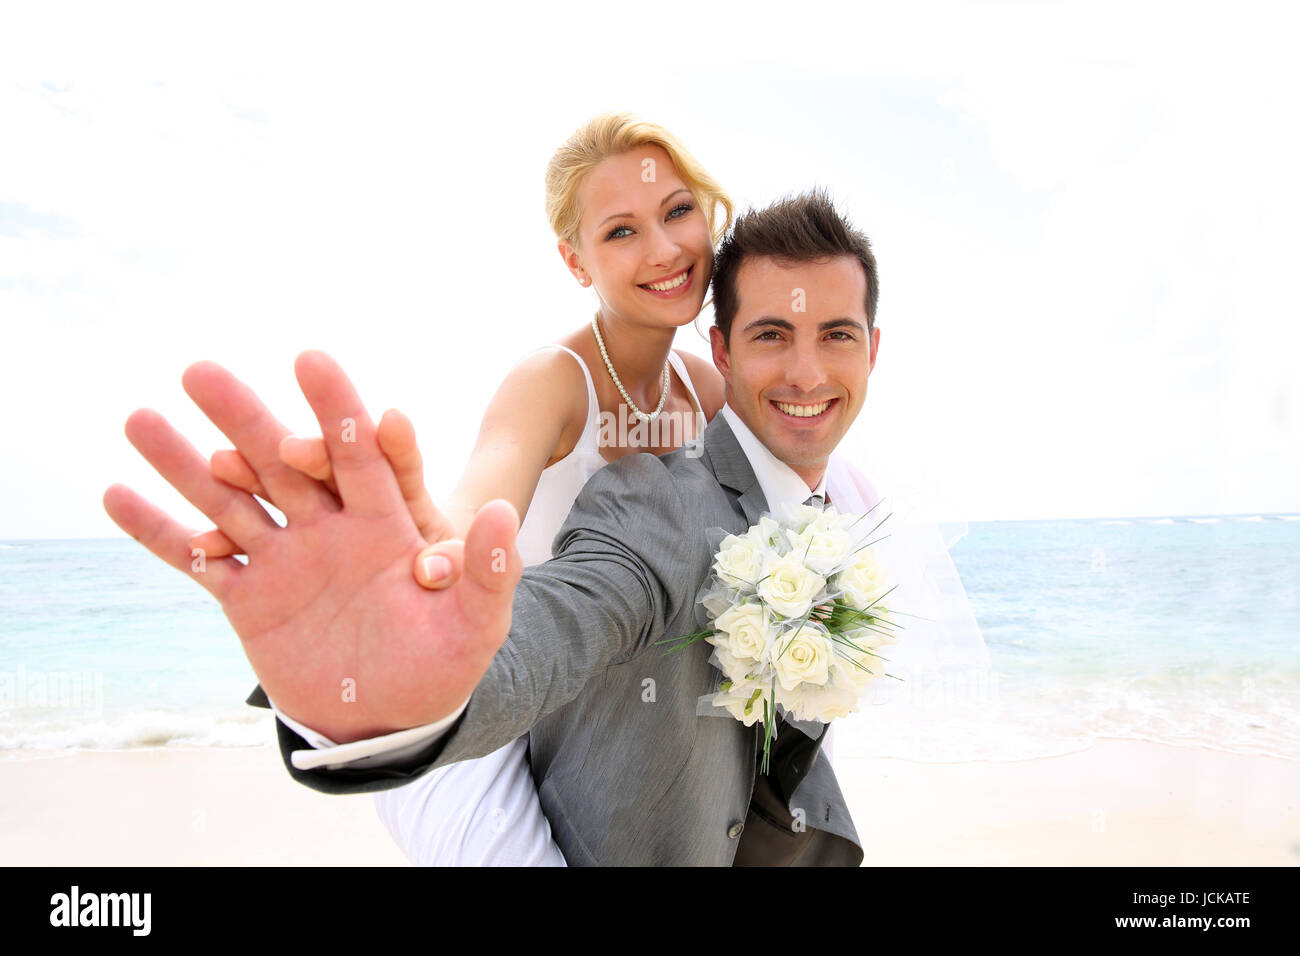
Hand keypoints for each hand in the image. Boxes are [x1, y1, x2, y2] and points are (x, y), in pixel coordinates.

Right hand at [103, 351, 522, 742]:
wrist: (389, 715)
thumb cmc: (440, 666)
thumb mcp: (475, 625)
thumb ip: (485, 571)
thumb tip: (505, 513)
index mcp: (384, 522)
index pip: (360, 454)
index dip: (338, 411)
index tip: (312, 361)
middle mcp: (328, 526)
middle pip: (281, 462)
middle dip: (245, 419)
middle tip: (201, 371)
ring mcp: (284, 557)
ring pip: (228, 500)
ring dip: (184, 462)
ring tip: (140, 419)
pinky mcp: (248, 596)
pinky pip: (197, 559)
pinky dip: (159, 532)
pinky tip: (115, 494)